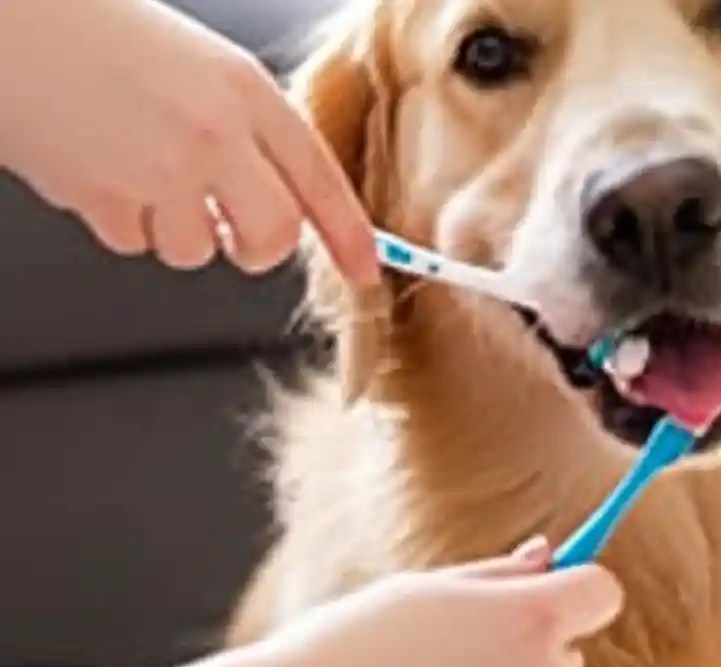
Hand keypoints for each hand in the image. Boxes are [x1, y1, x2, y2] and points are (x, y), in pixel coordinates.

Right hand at [0, 0, 377, 283]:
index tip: (367, 269)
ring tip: (137, 163)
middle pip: (272, 237)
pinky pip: (133, 241)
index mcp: (245, 91)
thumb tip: (273, 195)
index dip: (348, 234)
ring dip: (173, 226)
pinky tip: (99, 164)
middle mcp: (214, 133)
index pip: (320, 178)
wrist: (12, 22)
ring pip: (195, 249)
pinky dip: (120, 218)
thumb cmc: (96, 31)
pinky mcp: (102, 197)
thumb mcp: (198, 65)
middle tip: (231, 228)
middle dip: (256, 247)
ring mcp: (159, 169)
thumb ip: (244, 128)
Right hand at [261, 538, 623, 666]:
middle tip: (460, 641)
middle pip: (571, 653)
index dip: (578, 586)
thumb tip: (547, 557)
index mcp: (527, 618)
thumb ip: (496, 576)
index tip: (550, 587)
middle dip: (534, 645)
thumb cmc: (352, 646)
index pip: (601, 592)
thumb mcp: (426, 591)